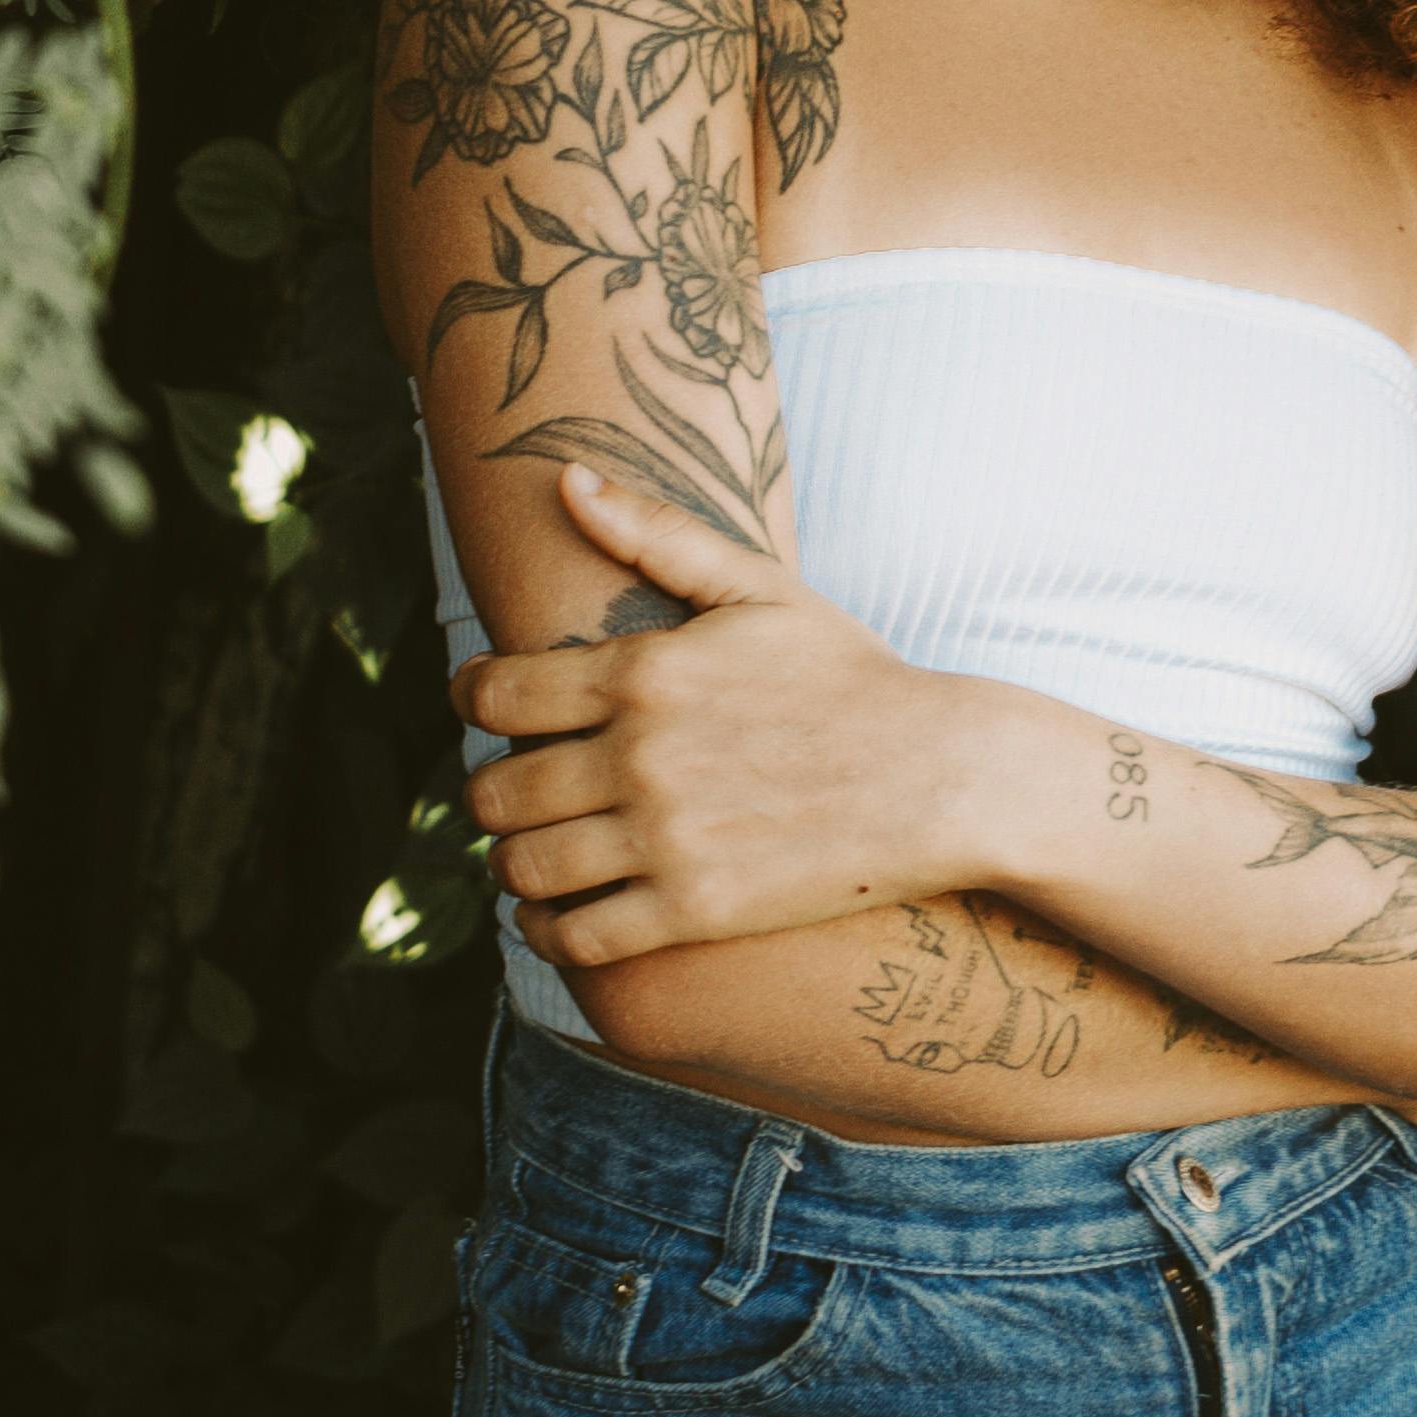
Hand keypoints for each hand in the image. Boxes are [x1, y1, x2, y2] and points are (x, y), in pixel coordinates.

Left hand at [455, 466, 1008, 969]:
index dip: (472, 700)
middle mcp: (640, 757)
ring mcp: (666, 839)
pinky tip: (559, 916)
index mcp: (644, 672)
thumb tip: (565, 478)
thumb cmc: (852, 676)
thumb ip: (656, 531)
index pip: (494, 693)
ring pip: (523, 868)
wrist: (943, 776)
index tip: (485, 708)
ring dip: (511, 866)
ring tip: (531, 856)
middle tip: (514, 792)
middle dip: (490, 793)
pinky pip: (577, 938)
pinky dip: (548, 932)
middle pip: (495, 791)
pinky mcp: (695, 910)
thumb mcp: (759, 588)